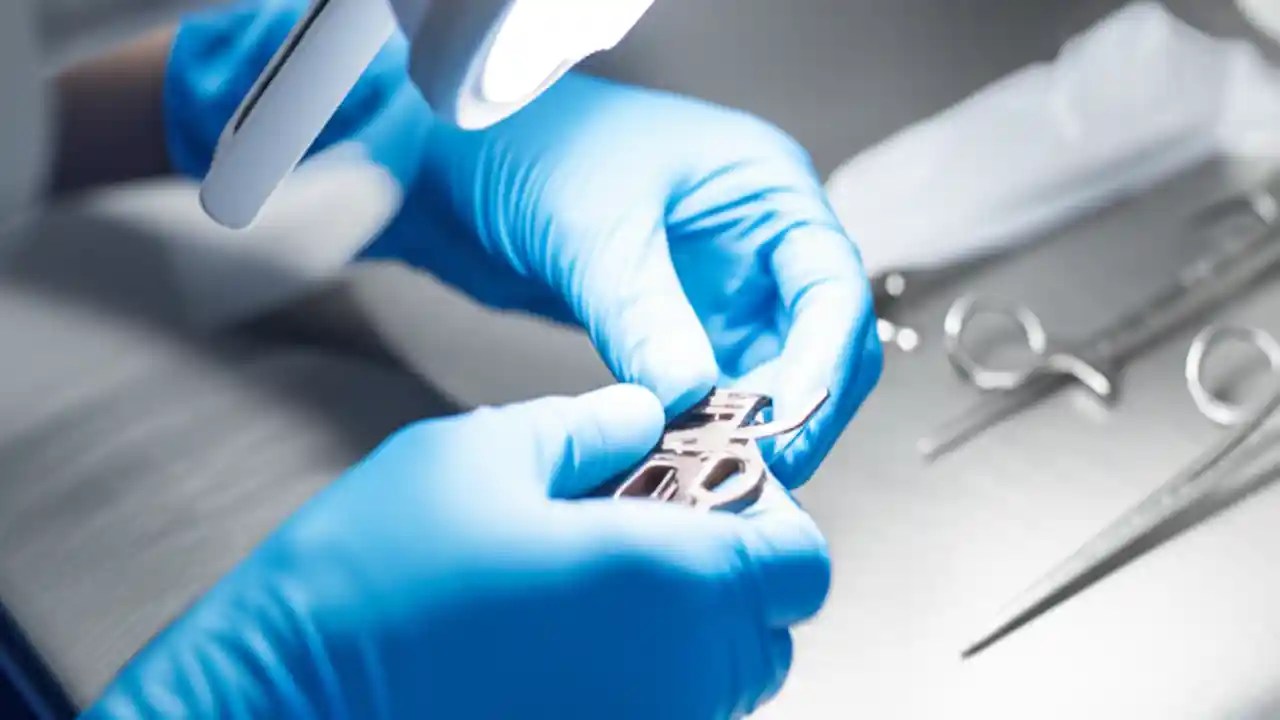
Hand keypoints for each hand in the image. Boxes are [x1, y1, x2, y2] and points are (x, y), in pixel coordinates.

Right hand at [83, 386, 830, 718]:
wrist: (291, 692)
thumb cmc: (378, 571)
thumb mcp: (485, 451)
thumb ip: (590, 428)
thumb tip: (646, 415)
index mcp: (669, 580)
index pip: (802, 563)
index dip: (771, 514)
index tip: (714, 481)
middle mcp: (674, 674)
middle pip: (770, 629)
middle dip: (734, 569)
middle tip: (656, 521)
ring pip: (720, 680)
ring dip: (691, 622)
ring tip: (605, 570)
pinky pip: (659, 710)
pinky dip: (645, 668)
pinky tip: (571, 624)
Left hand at [369, 74, 882, 487]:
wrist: (443, 157)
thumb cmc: (521, 141)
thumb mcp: (592, 227)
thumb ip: (644, 314)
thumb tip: (690, 395)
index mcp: (765, 189)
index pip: (831, 288)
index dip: (822, 364)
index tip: (787, 425)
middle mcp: (754, 240)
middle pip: (816, 343)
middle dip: (796, 409)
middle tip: (759, 471)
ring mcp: (713, 286)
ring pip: (766, 376)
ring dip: (748, 428)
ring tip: (718, 477)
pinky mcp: (669, 325)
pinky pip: (708, 389)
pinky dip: (702, 427)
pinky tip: (681, 460)